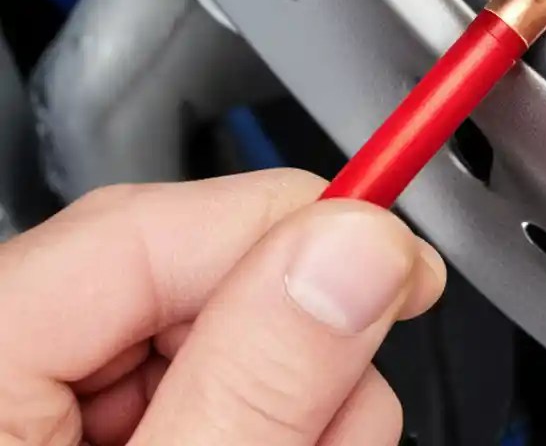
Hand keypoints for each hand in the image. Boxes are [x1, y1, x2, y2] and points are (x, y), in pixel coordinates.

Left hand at [0, 169, 446, 444]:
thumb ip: (258, 383)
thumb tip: (355, 249)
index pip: (145, 223)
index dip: (296, 223)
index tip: (402, 260)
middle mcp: (0, 367)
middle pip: (190, 282)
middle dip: (303, 338)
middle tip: (350, 411)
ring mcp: (39, 408)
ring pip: (213, 339)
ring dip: (299, 394)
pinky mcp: (90, 437)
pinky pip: (202, 389)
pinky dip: (267, 422)